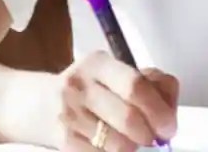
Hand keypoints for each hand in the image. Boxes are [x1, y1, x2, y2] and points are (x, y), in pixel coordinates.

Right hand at [55, 51, 179, 150]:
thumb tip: (170, 109)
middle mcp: (80, 87)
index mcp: (99, 64)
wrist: (37, 102)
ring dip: (133, 147)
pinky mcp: (63, 141)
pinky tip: (114, 146)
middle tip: (155, 138)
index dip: (159, 109)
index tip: (169, 125)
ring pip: (117, 144)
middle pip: (128, 118)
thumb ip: (151, 82)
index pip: (135, 85)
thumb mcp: (115, 73)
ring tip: (133, 141)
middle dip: (150, 133)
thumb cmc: (91, 88)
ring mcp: (69, 115)